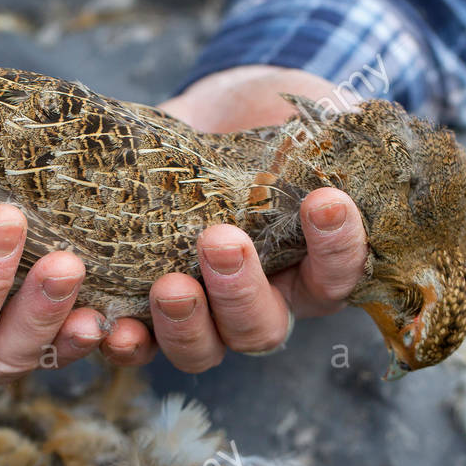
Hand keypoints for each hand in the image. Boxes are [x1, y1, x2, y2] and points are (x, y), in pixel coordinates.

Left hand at [94, 65, 368, 372]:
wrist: (191, 116)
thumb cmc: (258, 121)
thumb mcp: (302, 119)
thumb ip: (332, 133)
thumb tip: (359, 121)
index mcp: (306, 267)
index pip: (335, 276)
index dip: (337, 248)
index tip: (326, 200)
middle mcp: (256, 302)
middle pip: (260, 329)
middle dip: (240, 291)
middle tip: (219, 241)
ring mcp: (199, 312)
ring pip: (202, 349)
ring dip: (185, 325)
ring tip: (168, 287)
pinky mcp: (140, 306)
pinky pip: (136, 346)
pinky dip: (124, 344)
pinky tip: (107, 327)